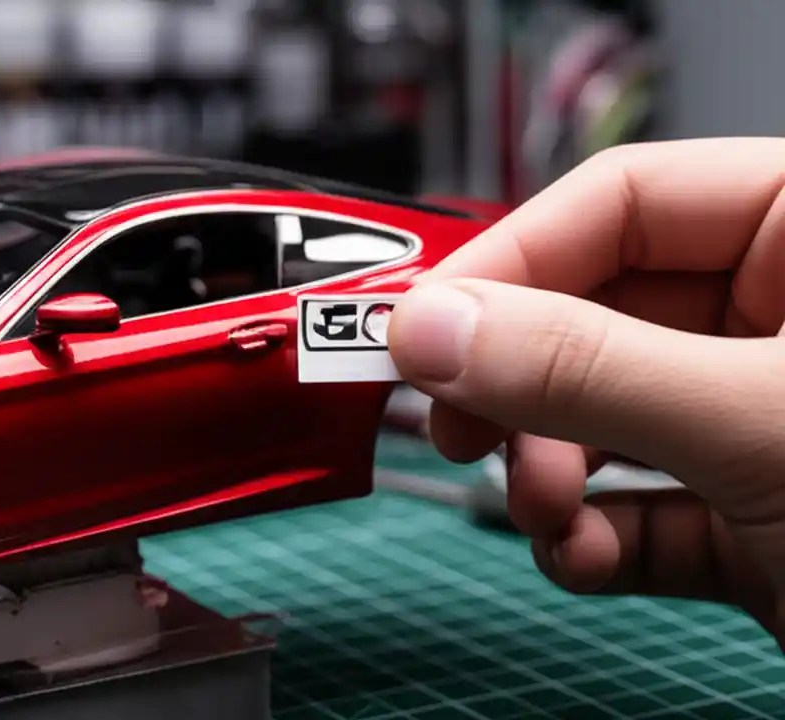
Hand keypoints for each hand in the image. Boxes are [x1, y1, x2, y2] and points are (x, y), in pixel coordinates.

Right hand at [388, 138, 784, 638]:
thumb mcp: (755, 420)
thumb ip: (584, 368)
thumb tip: (432, 329)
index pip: (619, 202)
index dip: (509, 261)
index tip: (420, 329)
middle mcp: (780, 320)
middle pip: (593, 319)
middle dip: (522, 392)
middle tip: (461, 428)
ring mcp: (761, 424)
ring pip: (604, 422)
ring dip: (549, 476)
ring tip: (546, 513)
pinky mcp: (759, 518)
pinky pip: (641, 511)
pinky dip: (595, 541)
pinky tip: (587, 559)